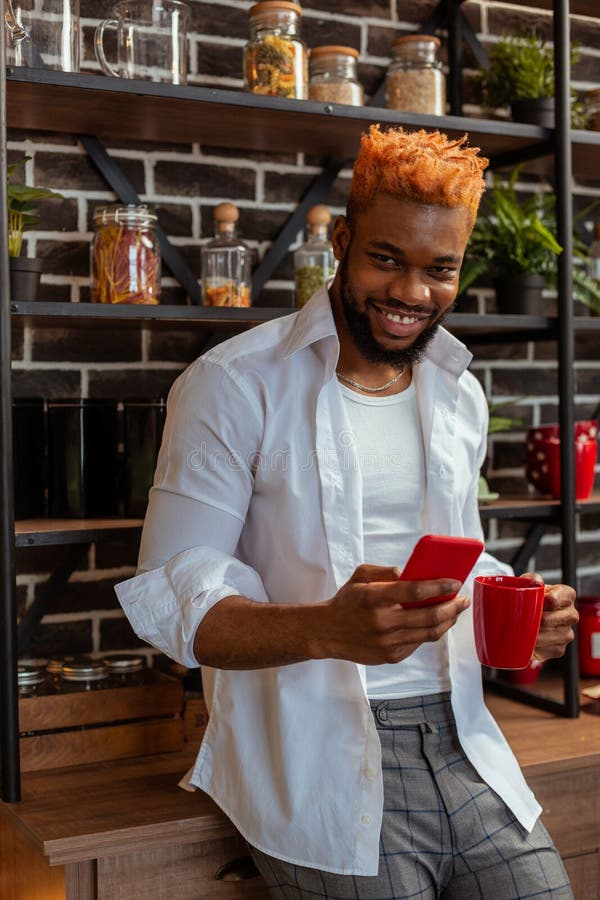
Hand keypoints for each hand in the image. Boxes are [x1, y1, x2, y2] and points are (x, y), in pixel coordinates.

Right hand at [318, 564, 469, 665]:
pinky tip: (436, 622)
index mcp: (373, 598)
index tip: (454, 582)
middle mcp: (382, 622)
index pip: (414, 591)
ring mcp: (387, 643)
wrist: (327, 632)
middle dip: (452, 607)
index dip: (439, 587)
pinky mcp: (390, 656)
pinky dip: (431, 632)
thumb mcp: (360, 576)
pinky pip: (419, 643)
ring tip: (455, 611)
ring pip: (429, 633)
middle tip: (463, 599)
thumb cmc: (347, 601)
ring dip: (448, 621)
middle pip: (429, 616)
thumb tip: (413, 573)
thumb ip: (386, 571)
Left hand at [521, 572, 577, 661]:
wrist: (523, 615)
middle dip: (542, 620)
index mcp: (566, 595)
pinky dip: (537, 648)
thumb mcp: (528, 582)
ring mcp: (566, 633)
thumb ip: (532, 578)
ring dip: (538, 636)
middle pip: (560, 618)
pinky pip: (550, 650)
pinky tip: (527, 644)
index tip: (543, 601)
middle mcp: (571, 614)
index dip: (554, 599)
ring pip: (556, 636)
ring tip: (524, 632)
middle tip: (527, 620)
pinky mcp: (559, 649)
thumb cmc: (528, 597)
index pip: (565, 596)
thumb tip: (536, 582)